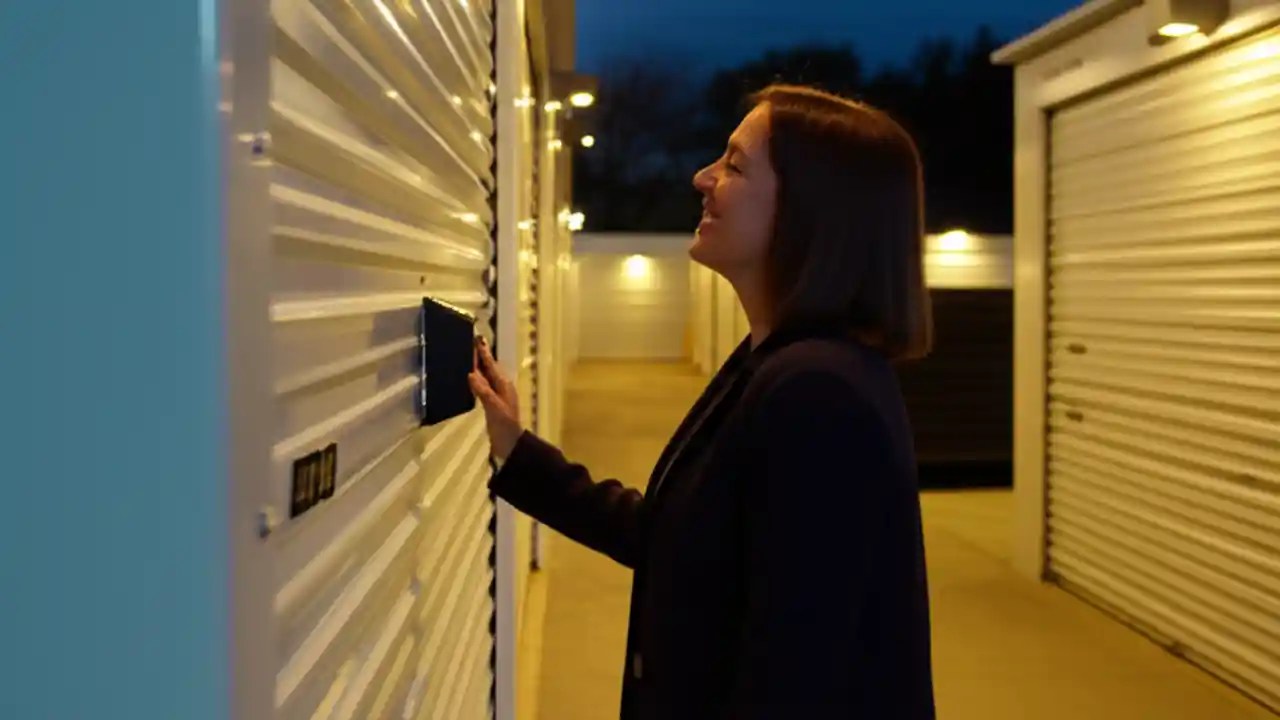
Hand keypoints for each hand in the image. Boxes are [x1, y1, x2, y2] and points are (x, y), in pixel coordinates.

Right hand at [469, 337, 522, 460]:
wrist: (509, 445)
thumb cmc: (504, 425)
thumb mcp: (494, 407)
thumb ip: (483, 390)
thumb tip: (471, 373)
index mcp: (503, 385)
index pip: (491, 365)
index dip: (484, 353)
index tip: (477, 339)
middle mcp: (501, 387)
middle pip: (489, 368)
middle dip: (480, 356)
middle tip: (469, 345)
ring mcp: (497, 395)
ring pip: (486, 376)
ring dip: (478, 367)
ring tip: (468, 357)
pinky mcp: (492, 403)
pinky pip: (483, 386)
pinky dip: (477, 380)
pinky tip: (471, 380)